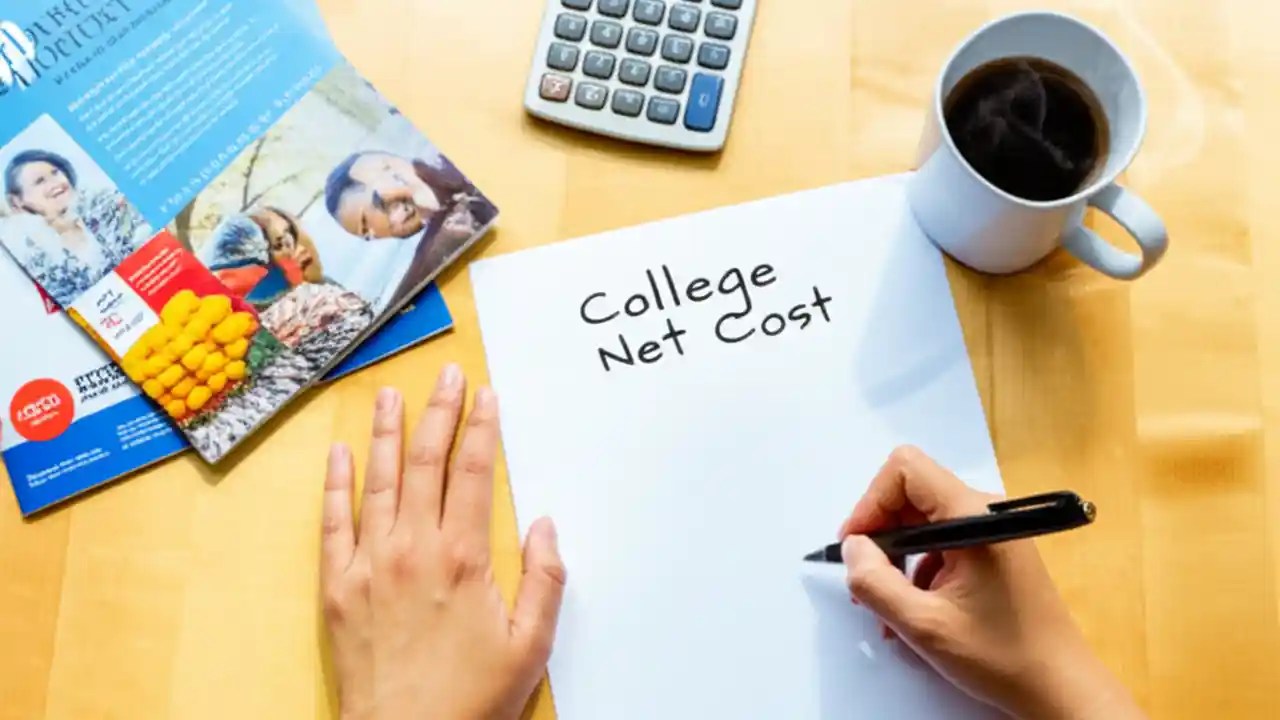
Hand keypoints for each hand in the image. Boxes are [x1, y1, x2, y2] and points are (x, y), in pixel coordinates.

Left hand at [320, 367, 566, 719]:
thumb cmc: (471, 699)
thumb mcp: (530, 645)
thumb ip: (545, 579)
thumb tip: (545, 525)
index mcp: (462, 558)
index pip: (472, 472)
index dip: (481, 427)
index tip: (486, 394)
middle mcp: (413, 550)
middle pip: (426, 463)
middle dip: (439, 412)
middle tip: (446, 375)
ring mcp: (370, 565)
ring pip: (379, 481)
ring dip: (387, 433)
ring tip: (392, 394)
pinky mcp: (338, 588)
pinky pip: (333, 523)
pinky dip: (336, 485)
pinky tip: (341, 453)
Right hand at [839, 447, 1144, 719]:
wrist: (1059, 687)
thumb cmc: (1002, 657)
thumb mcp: (924, 625)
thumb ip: (876, 582)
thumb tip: (853, 548)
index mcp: (974, 517)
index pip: (907, 470)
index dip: (872, 502)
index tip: (857, 546)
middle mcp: (985, 512)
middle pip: (911, 495)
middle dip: (880, 535)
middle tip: (866, 579)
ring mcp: (991, 532)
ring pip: (921, 523)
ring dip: (896, 559)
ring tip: (887, 606)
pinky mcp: (993, 552)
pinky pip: (939, 544)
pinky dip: (916, 571)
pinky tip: (913, 610)